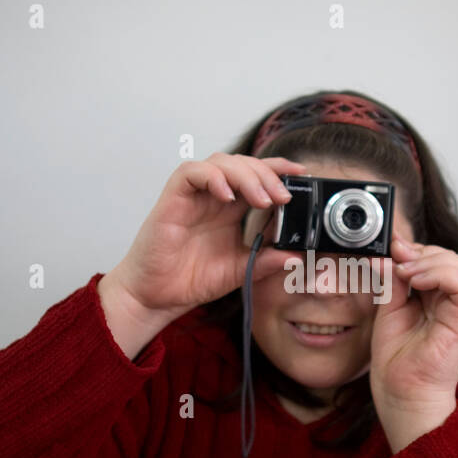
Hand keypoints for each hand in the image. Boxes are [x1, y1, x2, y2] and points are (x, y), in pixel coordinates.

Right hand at [98, 153, 305, 356]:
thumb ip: (266, 261)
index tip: (301, 174)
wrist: (157, 296)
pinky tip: (228, 196)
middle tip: (283, 197)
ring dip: (246, 175)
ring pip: (221, 162)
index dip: (278, 170)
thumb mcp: (239, 270)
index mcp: (230, 209)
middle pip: (243, 164)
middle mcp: (213, 197)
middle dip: (268, 174)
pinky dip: (213, 177)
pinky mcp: (173, 198)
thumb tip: (295, 256)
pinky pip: (192, 172)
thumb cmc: (191, 279)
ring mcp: (193, 195)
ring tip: (262, 200)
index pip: (257, 177)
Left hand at [370, 232, 457, 451]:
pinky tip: (416, 280)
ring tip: (406, 272)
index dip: (416, 248)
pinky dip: (440, 273)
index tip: (392, 246)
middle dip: (423, 250)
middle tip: (398, 257)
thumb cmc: (396, 363)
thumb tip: (392, 253)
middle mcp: (450, 303)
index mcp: (434, 299)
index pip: (437, 259)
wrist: (401, 396)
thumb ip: (393, 281)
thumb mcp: (389, 310)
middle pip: (451, 258)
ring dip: (431, 260)